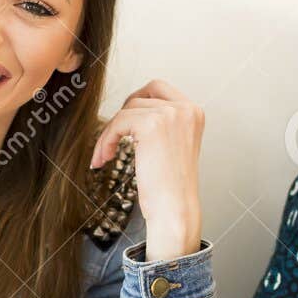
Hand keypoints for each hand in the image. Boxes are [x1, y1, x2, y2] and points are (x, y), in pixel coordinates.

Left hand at [91, 80, 203, 260]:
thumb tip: (131, 109)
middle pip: (142, 94)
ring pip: (126, 110)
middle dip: (124, 112)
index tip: (126, 121)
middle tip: (114, 134)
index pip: (159, 89)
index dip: (138, 100)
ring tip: (105, 155)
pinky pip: (117, 123)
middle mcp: (186, 109)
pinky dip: (106, 140)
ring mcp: (170, 114)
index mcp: (194, 113)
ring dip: (110, 133)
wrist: (174, 209)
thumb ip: (162, 124)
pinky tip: (103, 158)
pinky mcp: (151, 124)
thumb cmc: (171, 187)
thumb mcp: (173, 145)